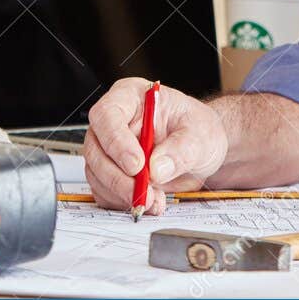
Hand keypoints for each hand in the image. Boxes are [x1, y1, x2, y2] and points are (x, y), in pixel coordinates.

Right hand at [83, 78, 227, 213]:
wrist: (202, 151)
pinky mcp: (110, 174)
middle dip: (118, 177)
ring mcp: (108, 149)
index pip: (107, 115)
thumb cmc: (198, 130)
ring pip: (97, 174)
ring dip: (122, 193)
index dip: (117, 141)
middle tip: (144, 192)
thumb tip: (157, 168)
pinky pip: (105, 192)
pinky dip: (124, 202)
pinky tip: (149, 202)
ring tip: (154, 199)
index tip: (137, 165)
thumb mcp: (200, 134)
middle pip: (96, 148)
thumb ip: (181, 149)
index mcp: (130, 97)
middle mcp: (114, 122)